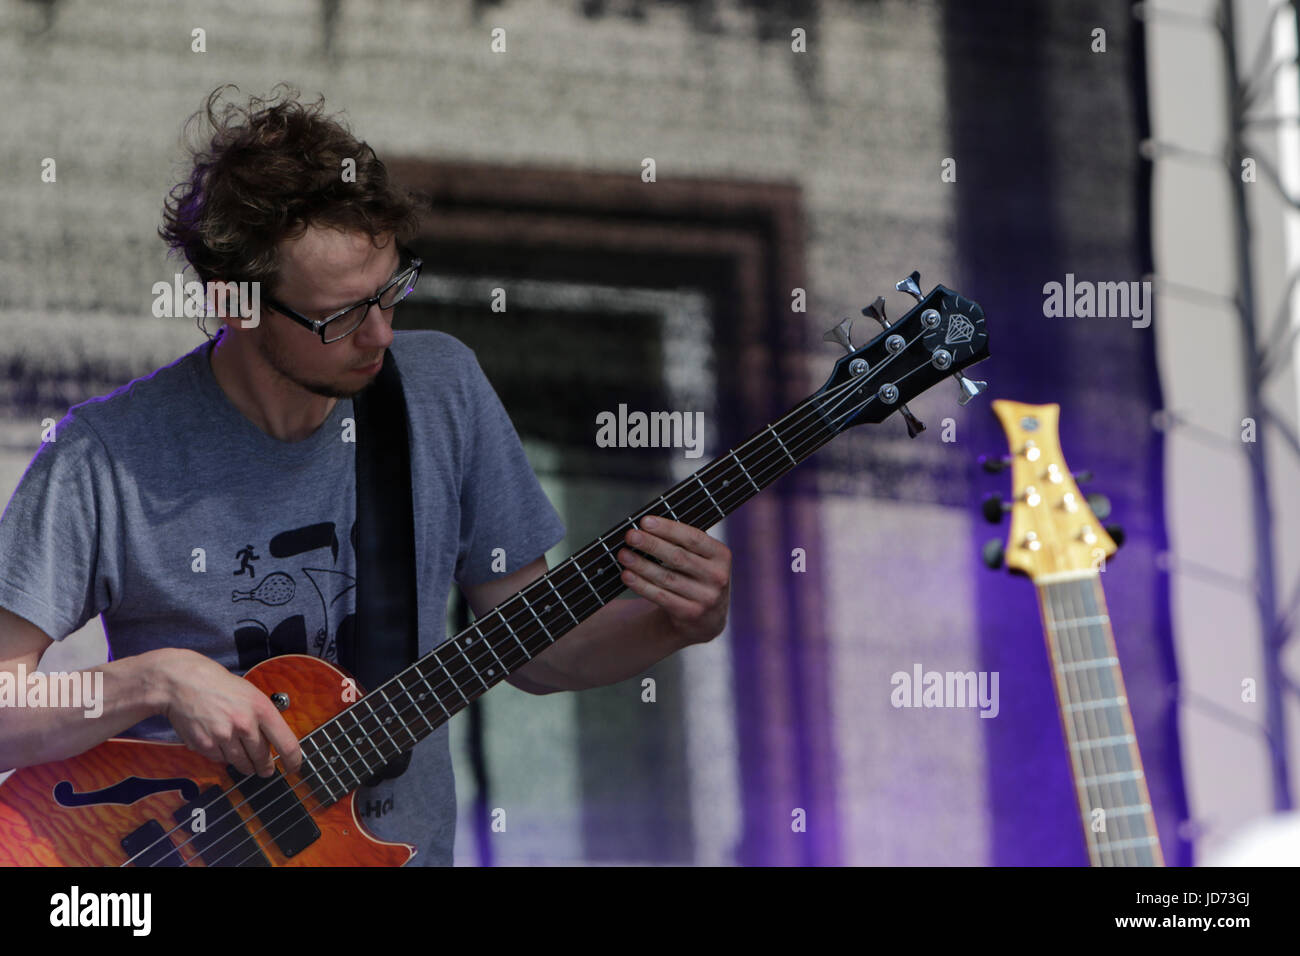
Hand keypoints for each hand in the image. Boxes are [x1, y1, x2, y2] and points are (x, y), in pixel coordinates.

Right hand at [151, 649, 302, 776]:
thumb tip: (275, 742)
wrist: (184, 683)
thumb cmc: (221, 686)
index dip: (293, 760)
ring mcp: (224, 736)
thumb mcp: (251, 694)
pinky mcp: (206, 745)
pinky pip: (221, 759)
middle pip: (262, 758)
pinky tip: (221, 744)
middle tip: (267, 770)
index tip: (294, 768)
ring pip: (242, 763)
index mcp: (262, 708)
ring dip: (246, 766)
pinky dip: (223, 756)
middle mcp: (245, 724)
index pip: (286, 743)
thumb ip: (264, 717)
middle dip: (265, 767)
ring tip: (248, 765)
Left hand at [617, 515, 730, 646]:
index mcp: (722, 555)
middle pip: (678, 557)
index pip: (693, 538)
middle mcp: (717, 577)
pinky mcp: (690, 614)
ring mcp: (705, 598)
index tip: (645, 521)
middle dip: (651, 544)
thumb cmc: (697, 576)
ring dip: (642, 565)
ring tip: (623, 555)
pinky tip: (627, 575)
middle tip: (630, 536)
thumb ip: (684, 543)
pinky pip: (661, 597)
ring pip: (667, 578)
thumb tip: (647, 527)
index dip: (668, 529)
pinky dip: (641, 585)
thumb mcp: (703, 559)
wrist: (707, 619)